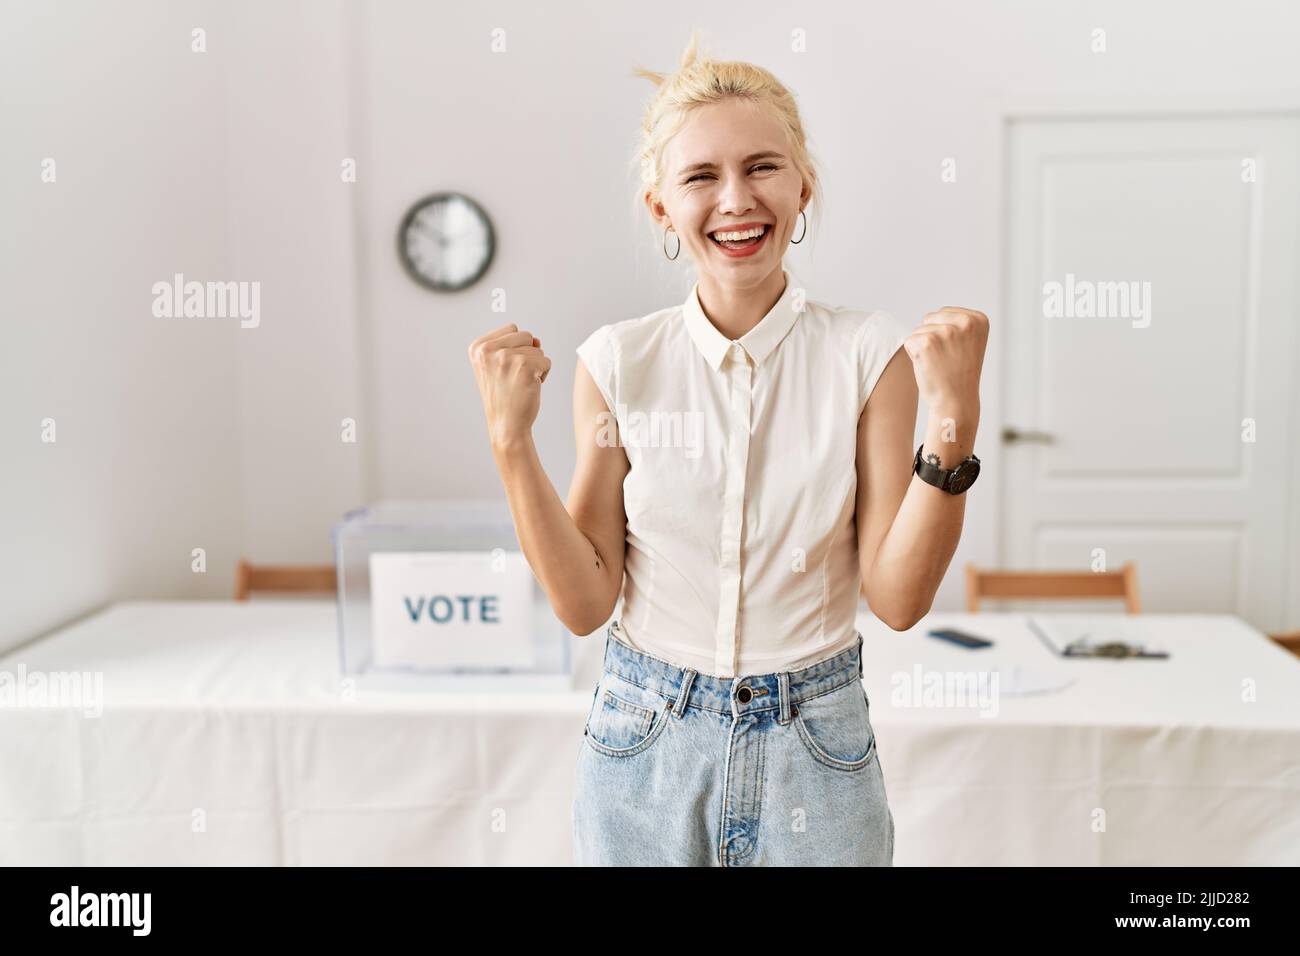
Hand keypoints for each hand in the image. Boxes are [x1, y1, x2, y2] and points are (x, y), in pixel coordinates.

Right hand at [468, 323, 552, 448]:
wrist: (506, 425)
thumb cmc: (504, 396)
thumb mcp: (498, 366)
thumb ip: (514, 345)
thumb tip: (537, 340)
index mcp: (477, 347)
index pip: (511, 329)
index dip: (515, 348)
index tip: (504, 369)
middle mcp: (488, 349)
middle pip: (525, 335)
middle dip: (527, 355)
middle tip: (514, 377)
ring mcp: (506, 357)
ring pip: (537, 349)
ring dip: (535, 366)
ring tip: (520, 383)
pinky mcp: (525, 366)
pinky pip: (546, 361)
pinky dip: (543, 374)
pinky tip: (529, 387)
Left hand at [903, 307, 987, 411]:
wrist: (956, 402)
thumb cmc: (960, 374)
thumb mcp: (970, 342)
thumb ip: (958, 323)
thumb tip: (933, 315)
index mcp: (978, 319)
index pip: (945, 313)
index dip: (945, 334)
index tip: (957, 351)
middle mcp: (965, 322)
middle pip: (930, 318)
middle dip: (932, 337)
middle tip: (946, 359)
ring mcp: (946, 331)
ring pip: (919, 330)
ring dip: (923, 347)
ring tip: (939, 363)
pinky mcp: (927, 342)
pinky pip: (909, 341)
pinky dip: (913, 354)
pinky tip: (929, 366)